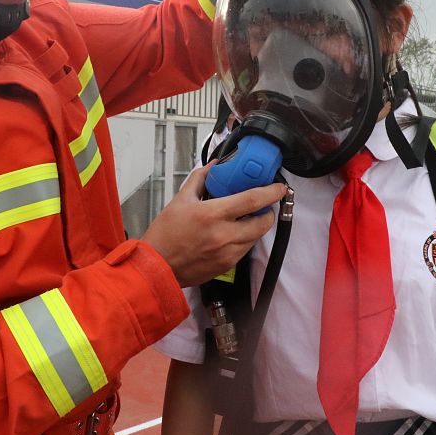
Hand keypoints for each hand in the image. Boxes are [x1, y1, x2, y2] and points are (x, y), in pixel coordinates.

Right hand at [142, 164, 286, 286]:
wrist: (156, 267)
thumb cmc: (165, 235)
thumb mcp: (180, 200)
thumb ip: (200, 179)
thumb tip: (214, 167)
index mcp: (212, 214)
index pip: (252, 200)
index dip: (271, 192)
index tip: (279, 187)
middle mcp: (224, 235)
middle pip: (262, 223)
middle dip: (268, 212)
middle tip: (263, 205)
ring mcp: (227, 253)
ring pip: (255, 238)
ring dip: (256, 227)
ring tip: (245, 219)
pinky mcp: (226, 266)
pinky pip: (244, 250)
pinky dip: (244, 240)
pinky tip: (233, 234)